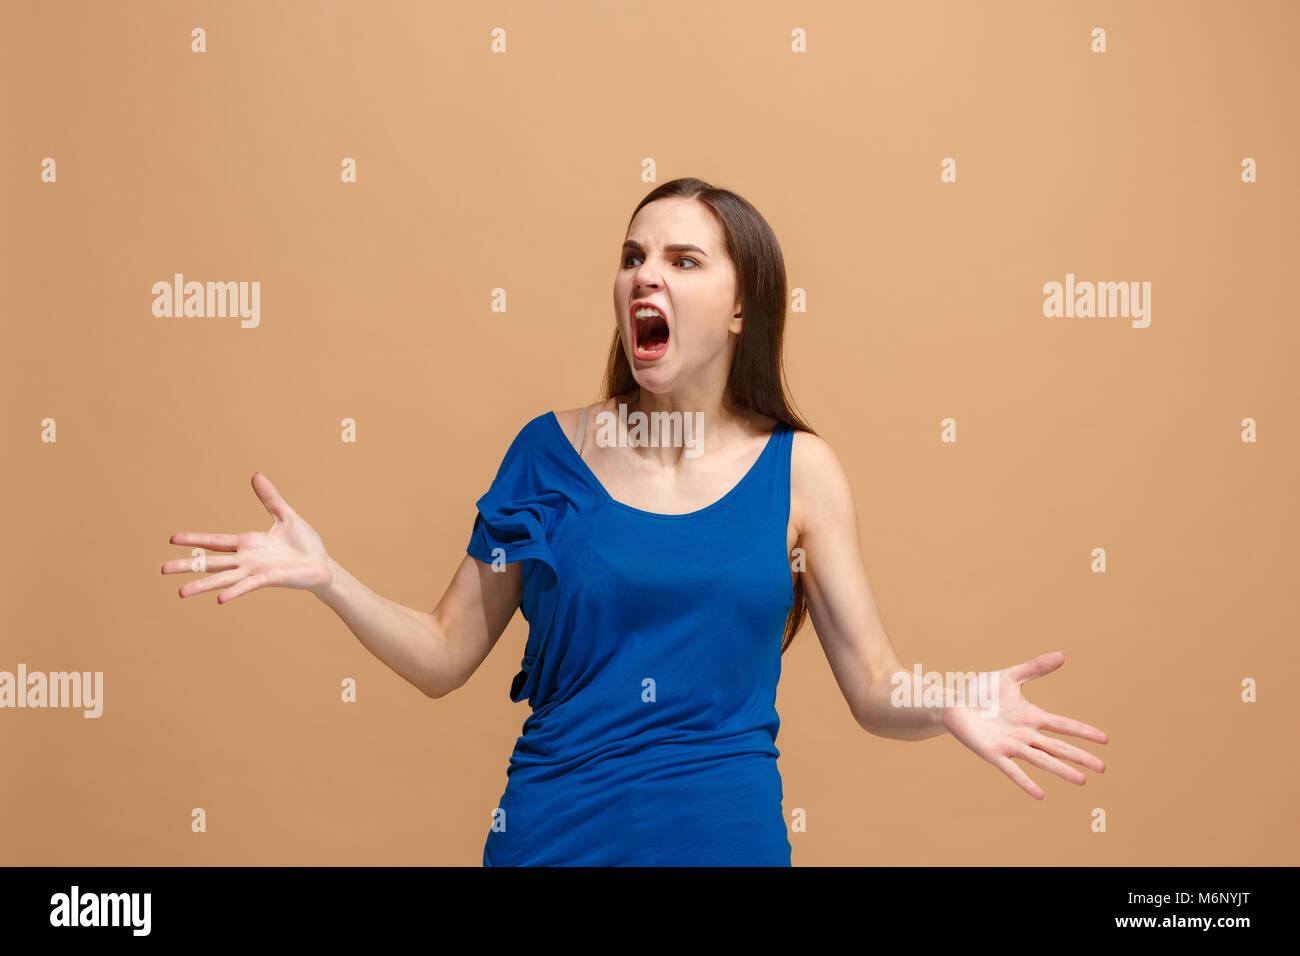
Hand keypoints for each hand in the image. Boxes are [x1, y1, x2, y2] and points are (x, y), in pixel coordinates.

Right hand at [161, 472, 332, 603]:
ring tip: (180, 592)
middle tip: (161, 569)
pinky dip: (234, 591)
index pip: (216, 540)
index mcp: (248, 543)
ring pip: (223, 578)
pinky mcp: (269, 580)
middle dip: (187, 565)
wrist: (323, 565)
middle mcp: (247, 559)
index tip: (172, 538)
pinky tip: (218, 599)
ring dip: (202, 585)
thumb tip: (256, 474)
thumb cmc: (305, 543)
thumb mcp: (286, 515)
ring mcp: (255, 571)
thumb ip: (269, 498)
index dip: (195, 538)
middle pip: (211, 562)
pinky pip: (247, 586)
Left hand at [939, 651, 1107, 799]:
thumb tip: (1062, 655)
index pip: (1063, 725)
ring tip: (1082, 781)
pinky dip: (1025, 781)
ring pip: (1041, 759)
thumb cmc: (982, 692)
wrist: (954, 705)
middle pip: (1058, 747)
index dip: (1083, 731)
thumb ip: (1035, 668)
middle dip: (1080, 756)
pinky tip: (1041, 794)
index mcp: (1032, 716)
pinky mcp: (993, 753)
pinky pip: (1012, 770)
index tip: (1105, 739)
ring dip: (1061, 770)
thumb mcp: (1010, 677)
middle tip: (1103, 768)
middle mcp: (1025, 734)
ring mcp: (1011, 745)